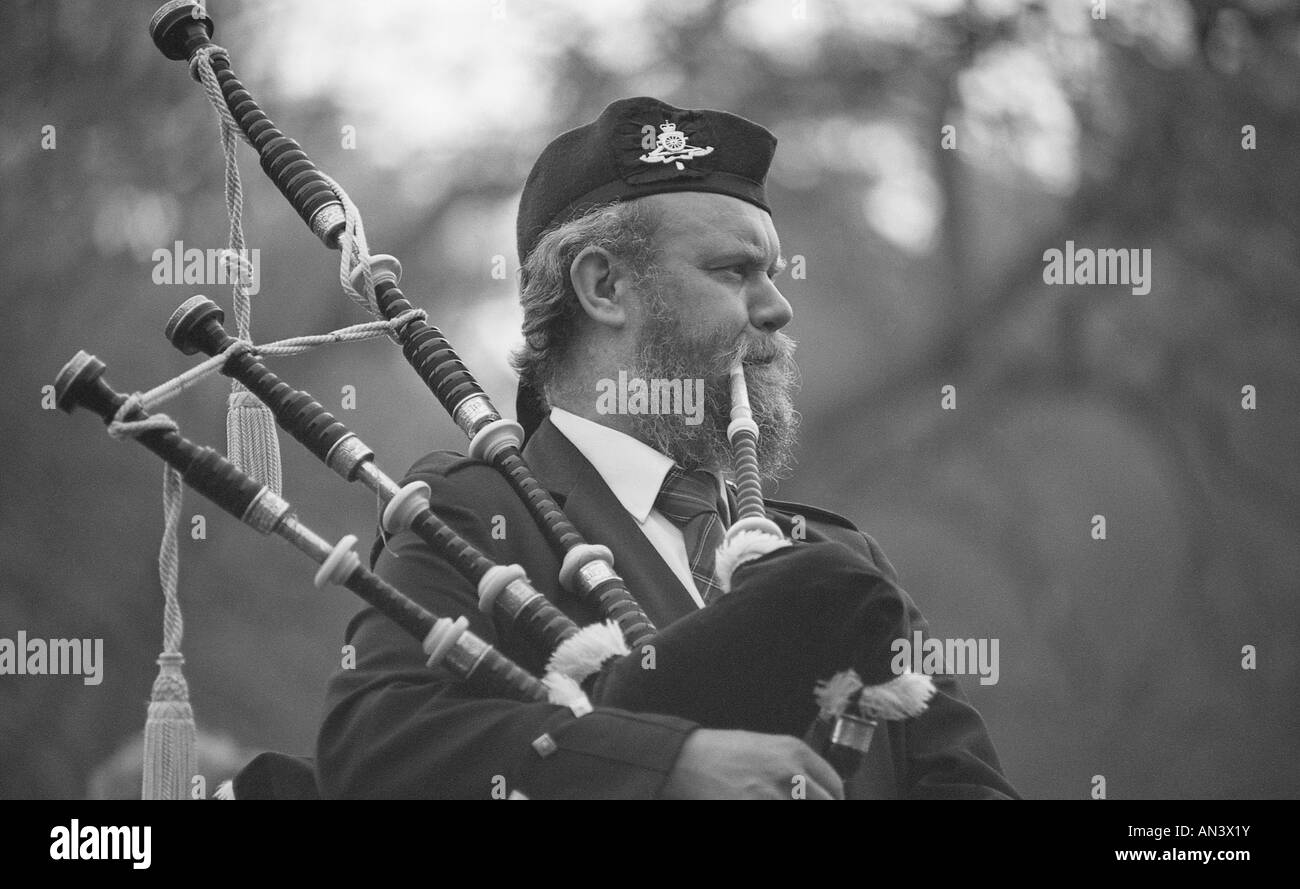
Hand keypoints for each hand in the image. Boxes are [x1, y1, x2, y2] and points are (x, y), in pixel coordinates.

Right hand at [661, 728, 843, 799]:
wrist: (687, 760)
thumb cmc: (723, 753)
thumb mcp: (765, 747)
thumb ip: (794, 767)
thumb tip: (811, 790)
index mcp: (795, 751)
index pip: (834, 786)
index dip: (832, 800)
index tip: (826, 802)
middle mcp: (790, 772)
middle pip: (826, 803)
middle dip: (816, 808)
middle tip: (799, 805)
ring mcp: (773, 795)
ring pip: (804, 812)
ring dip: (796, 811)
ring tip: (774, 803)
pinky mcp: (754, 808)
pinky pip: (782, 819)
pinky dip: (773, 814)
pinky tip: (756, 806)